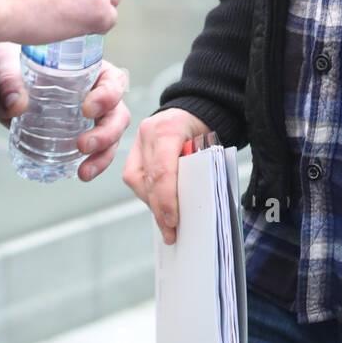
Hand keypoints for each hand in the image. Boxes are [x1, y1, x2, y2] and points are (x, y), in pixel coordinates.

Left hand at [0, 42, 130, 180]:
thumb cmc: (8, 65)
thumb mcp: (5, 66)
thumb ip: (9, 80)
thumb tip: (17, 104)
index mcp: (88, 69)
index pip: (112, 80)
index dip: (108, 95)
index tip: (87, 108)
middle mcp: (94, 93)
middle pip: (117, 113)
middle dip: (107, 133)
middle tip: (83, 145)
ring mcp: (87, 117)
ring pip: (111, 135)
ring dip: (104, 155)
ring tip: (84, 171)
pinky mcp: (76, 136)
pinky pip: (96, 151)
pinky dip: (94, 164)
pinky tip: (80, 173)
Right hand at [122, 108, 212, 243]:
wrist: (192, 109)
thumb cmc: (203, 130)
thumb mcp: (207, 145)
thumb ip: (199, 168)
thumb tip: (193, 205)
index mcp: (169, 128)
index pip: (163, 170)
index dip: (167, 199)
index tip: (174, 221)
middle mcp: (148, 132)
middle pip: (149, 180)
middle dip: (159, 209)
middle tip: (171, 232)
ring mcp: (138, 140)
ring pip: (138, 182)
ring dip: (152, 204)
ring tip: (166, 225)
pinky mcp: (133, 150)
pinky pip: (135, 178)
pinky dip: (148, 195)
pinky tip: (159, 208)